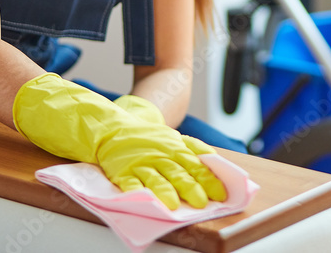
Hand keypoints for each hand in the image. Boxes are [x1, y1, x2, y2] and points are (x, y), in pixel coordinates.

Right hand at [13, 74, 225, 208]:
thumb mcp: (170, 137)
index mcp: (172, 146)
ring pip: (155, 177)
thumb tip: (213, 161)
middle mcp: (157, 153)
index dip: (208, 178)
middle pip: (177, 171)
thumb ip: (190, 149)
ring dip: (165, 192)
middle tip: (202, 203)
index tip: (221, 192)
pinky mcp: (119, 169)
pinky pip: (127, 182)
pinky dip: (135, 192)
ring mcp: (138, 161)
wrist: (109, 123)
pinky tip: (140, 201)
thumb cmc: (142, 135)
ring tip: (174, 206)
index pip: (195, 163)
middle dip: (191, 188)